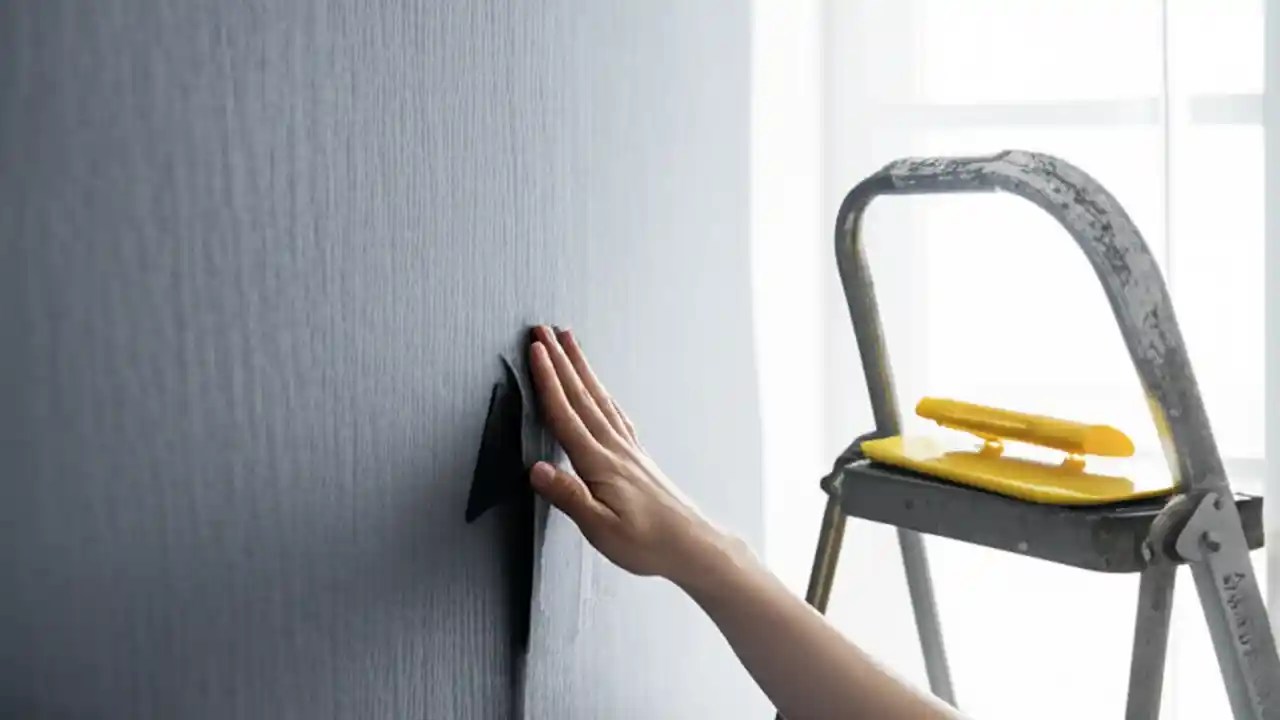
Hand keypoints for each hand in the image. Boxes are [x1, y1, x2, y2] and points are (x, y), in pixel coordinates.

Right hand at [526, 326, 736, 586]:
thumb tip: (535, 469)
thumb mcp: (601, 528)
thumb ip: (568, 496)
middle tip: (543, 329)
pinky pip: (614, 413)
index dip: (548, 381)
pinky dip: (602, 393)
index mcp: (599, 464)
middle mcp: (614, 448)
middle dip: (560, 361)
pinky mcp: (636, 457)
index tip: (535, 350)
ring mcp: (628, 449)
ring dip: (581, 368)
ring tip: (569, 342)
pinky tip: (599, 389)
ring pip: (599, 398)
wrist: (692, 545)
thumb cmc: (646, 543)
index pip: (566, 415)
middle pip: (581, 396)